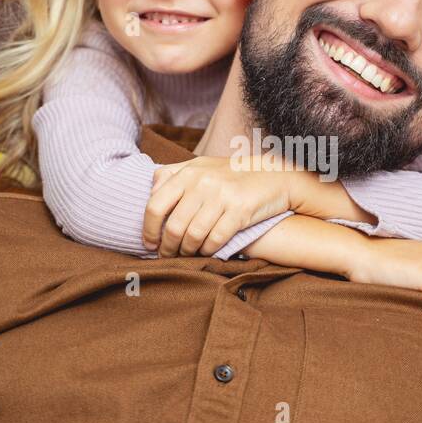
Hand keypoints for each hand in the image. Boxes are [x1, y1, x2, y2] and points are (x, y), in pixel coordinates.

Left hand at [145, 156, 295, 256]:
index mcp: (188, 173)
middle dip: (167, 247)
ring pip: (193, 236)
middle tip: (167, 256)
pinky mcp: (240, 210)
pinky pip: (215, 240)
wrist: (273, 175)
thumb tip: (150, 192)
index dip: (148, 229)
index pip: (155, 205)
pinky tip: (206, 252)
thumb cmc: (231, 174)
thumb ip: (172, 175)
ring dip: (187, 252)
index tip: (149, 243)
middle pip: (174, 226)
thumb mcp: (200, 166)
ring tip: (186, 255)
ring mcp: (222, 196)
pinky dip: (207, 250)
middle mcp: (203, 183)